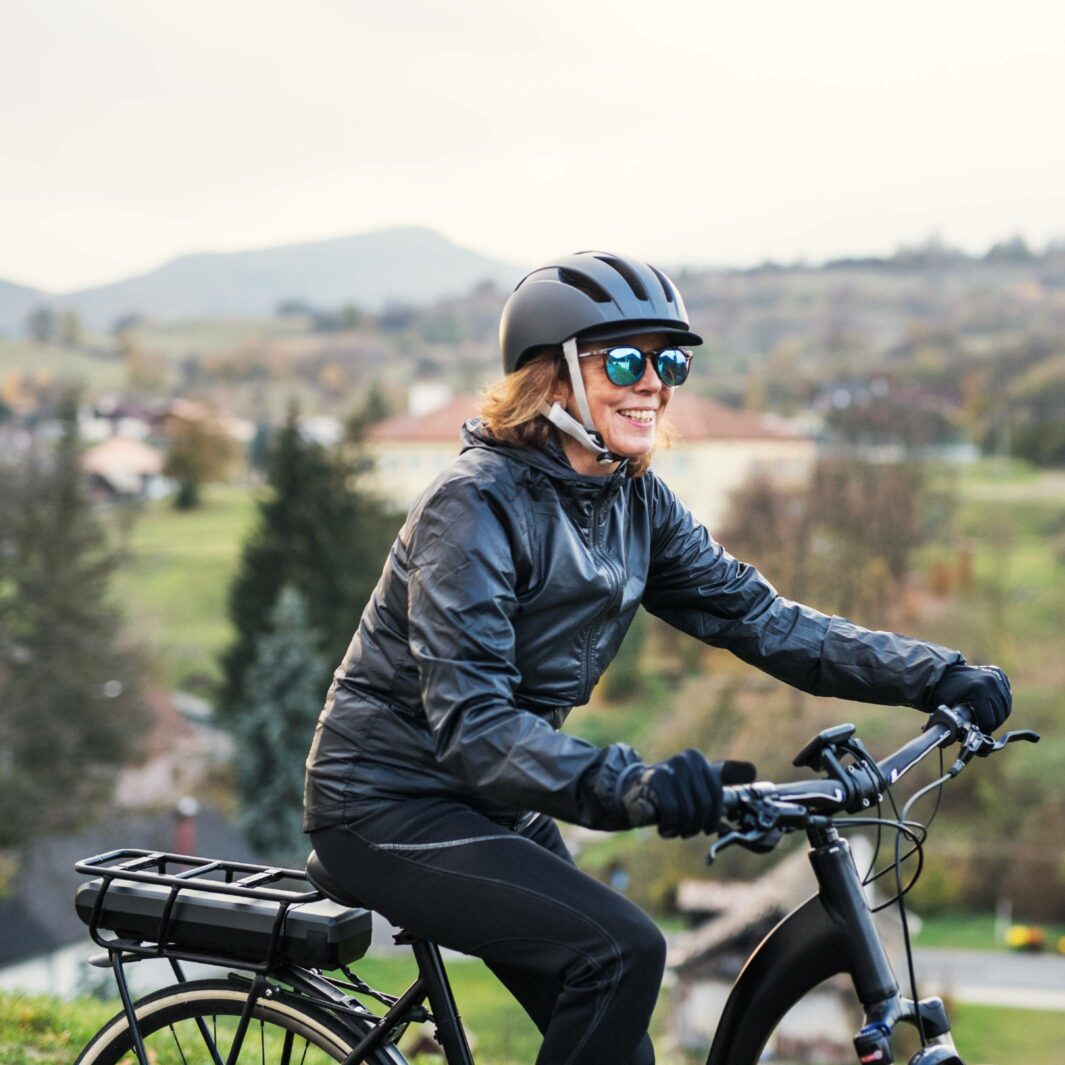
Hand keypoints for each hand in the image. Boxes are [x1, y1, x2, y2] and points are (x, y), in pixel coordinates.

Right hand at [621, 751, 755, 838]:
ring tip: (673, 829)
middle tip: (686, 832)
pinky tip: (664, 827)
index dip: (713, 818)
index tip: (707, 829)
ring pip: (689, 812)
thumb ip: (724, 775)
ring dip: (681, 828)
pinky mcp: (655, 780)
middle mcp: (686, 759)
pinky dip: (670, 827)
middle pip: (704, 806)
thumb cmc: (671, 789)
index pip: (717, 796)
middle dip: (696, 826)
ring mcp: (670, 768)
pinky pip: (673, 813)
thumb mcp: (697, 779)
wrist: (632, 788)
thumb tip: (753, 771)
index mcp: (697, 759)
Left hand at [930, 663, 1011, 732]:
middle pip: (1000, 715)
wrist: (942, 672)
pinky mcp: (999, 675)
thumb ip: (955, 724)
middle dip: (991, 724)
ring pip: (1005, 707)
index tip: (979, 734)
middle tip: (982, 728)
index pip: (989, 720)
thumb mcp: (945, 708)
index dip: (984, 730)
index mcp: (977, 690)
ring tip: (986, 719)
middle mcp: (990, 683)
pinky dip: (1001, 704)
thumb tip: (955, 742)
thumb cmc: (941, 691)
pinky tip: (992, 708)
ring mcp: (996, 678)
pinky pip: (1006, 696)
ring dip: (998, 716)